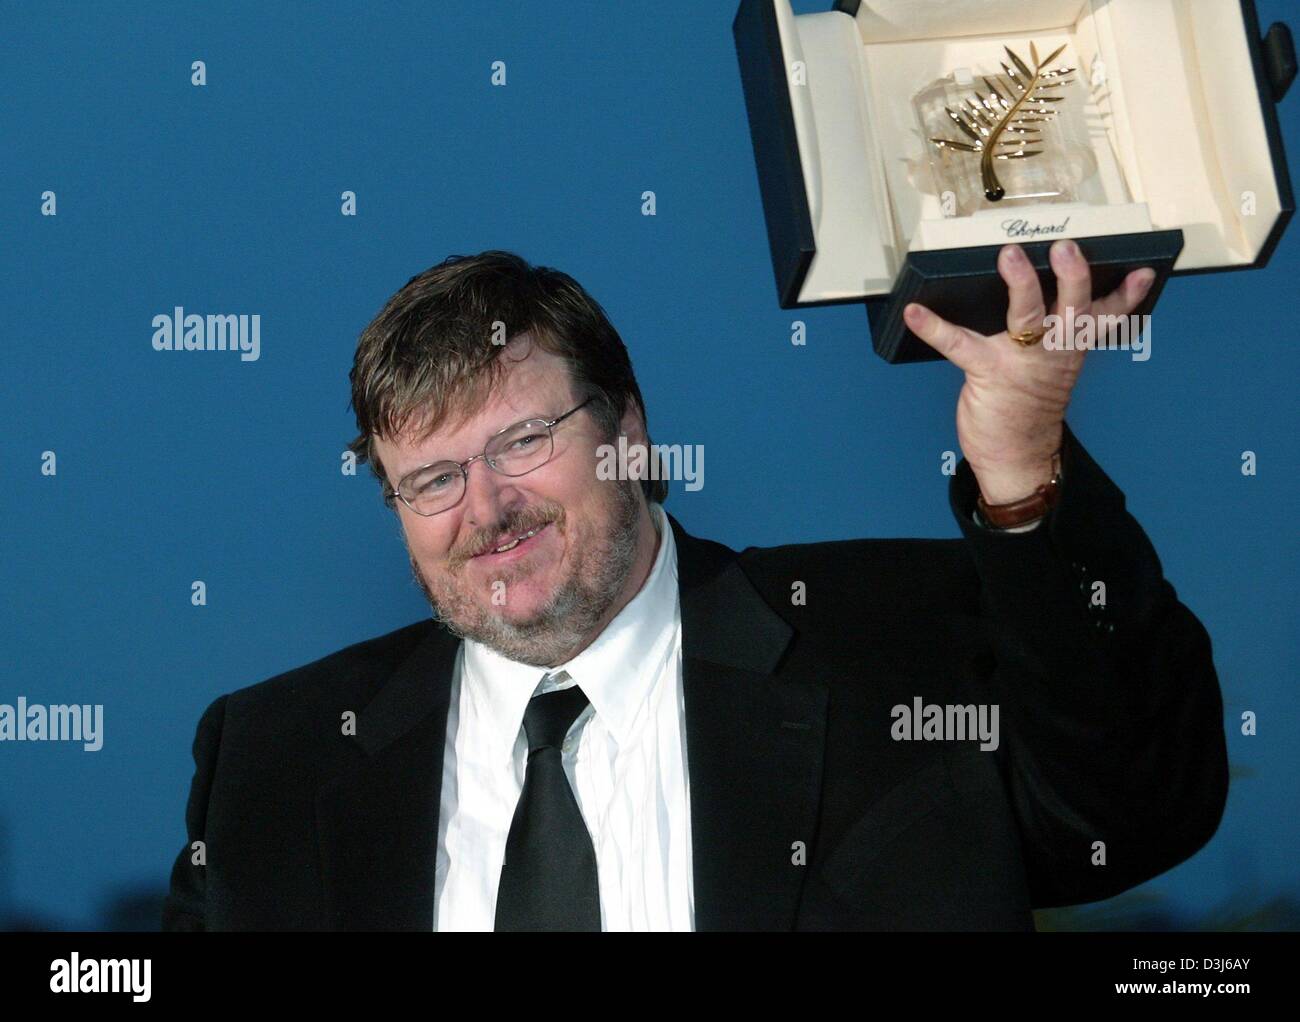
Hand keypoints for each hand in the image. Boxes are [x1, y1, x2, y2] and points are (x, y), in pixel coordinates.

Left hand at [903, 239, 1155, 504]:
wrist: (1018, 454)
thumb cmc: (1032, 403)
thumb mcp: (1058, 366)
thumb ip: (1059, 331)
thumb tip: (1052, 287)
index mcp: (1073, 347)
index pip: (1106, 316)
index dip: (1127, 295)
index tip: (1143, 270)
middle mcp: (1053, 351)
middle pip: (1072, 309)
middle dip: (1073, 277)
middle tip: (1067, 248)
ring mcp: (1020, 360)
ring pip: (1029, 317)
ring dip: (1021, 285)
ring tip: (1010, 256)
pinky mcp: (986, 371)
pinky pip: (958, 343)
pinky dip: (934, 326)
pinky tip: (915, 311)